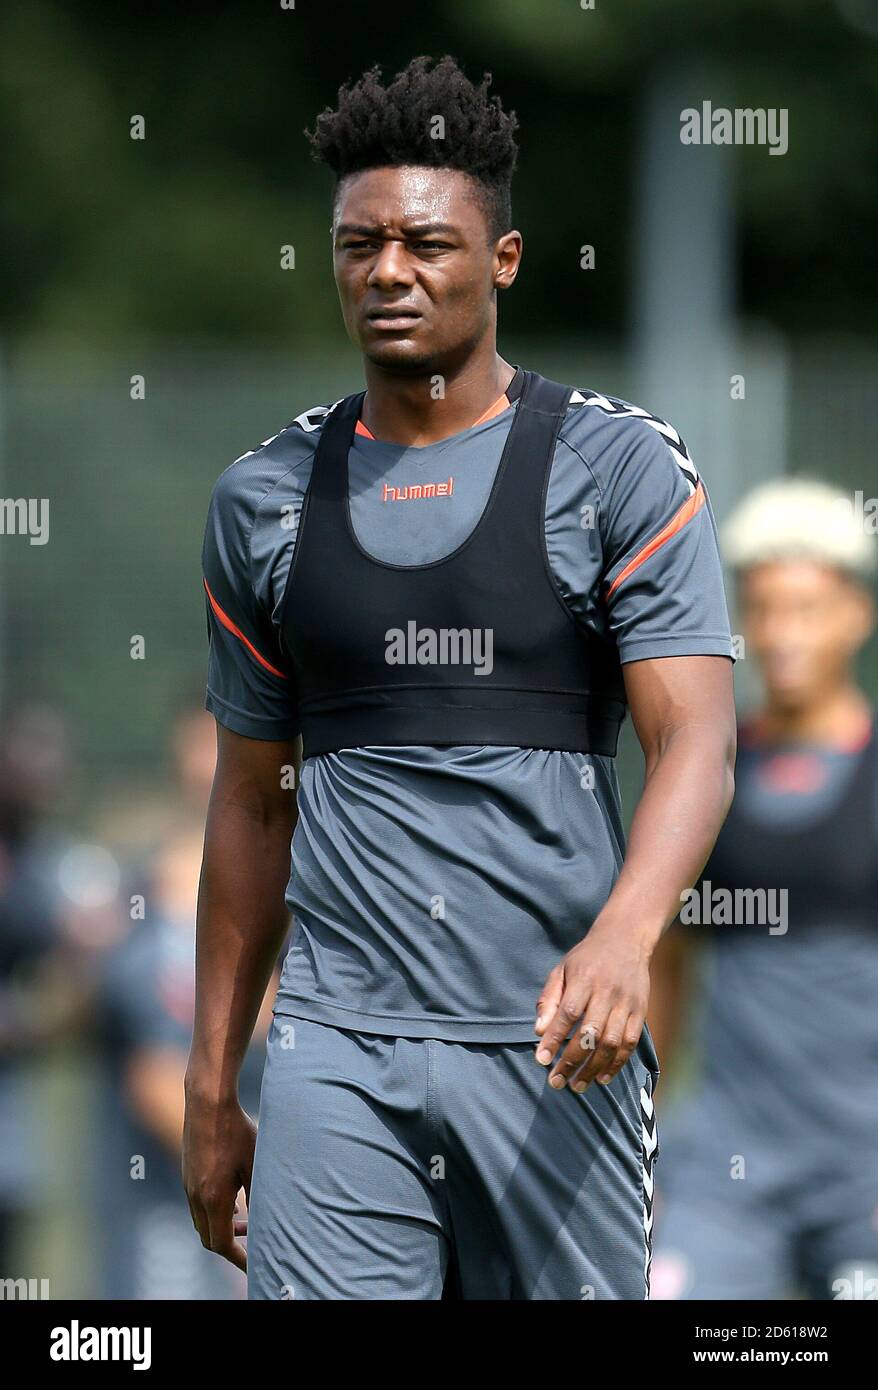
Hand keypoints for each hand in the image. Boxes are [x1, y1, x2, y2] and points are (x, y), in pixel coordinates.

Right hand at [182, 1085, 255, 1271]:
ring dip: (221, 1227)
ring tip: (246, 1220)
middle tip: (251, 1243)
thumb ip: (258, 1197)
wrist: (207, 1102)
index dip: (238, 1258)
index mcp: (213, 1199)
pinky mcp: (187, 1174)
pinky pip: (197, 1205)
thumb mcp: (255, 1164)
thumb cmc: (236, 1131)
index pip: (221, 1244)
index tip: (253, 1264)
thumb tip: (262, 1222)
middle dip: (229, 1247)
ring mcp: (188, 1185)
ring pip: (201, 1222)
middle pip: (208, 1238)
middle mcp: (195, 1196)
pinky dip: (214, 1212)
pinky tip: (233, 1197)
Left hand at [534, 921, 651, 1092]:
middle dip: (572, 1062)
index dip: (555, 1038)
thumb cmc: (586, 958)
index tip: (542, 1060)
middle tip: (556, 1082)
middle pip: (589, 1033)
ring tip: (577, 1086)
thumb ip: (549, 1000)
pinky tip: (602, 1077)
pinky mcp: (641, 1011)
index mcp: (584, 979)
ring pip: (611, 1043)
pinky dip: (617, 1064)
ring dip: (593, 1069)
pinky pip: (630, 1043)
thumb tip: (539, 1032)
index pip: (568, 1013)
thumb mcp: (561, 970)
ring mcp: (626, 1003)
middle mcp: (607, 992)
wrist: (626, 939)